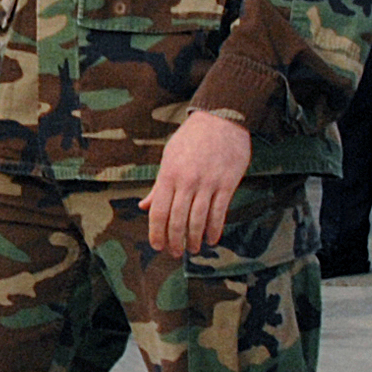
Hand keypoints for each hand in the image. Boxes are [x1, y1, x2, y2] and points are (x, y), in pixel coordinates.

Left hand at [145, 109, 251, 257]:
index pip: (159, 211)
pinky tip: (212, 239)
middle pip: (177, 220)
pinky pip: (219, 212)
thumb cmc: (192, 137)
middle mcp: (187, 181)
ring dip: (194, 239)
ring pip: (198, 220)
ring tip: (193, 249)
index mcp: (169, 174)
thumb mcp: (169, 156)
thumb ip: (158, 184)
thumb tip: (144, 206)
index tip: (158, 246)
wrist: (222, 118)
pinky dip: (214, 229)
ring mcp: (208, 183)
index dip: (157, 233)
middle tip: (175, 253)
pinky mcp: (227, 184)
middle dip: (175, 241)